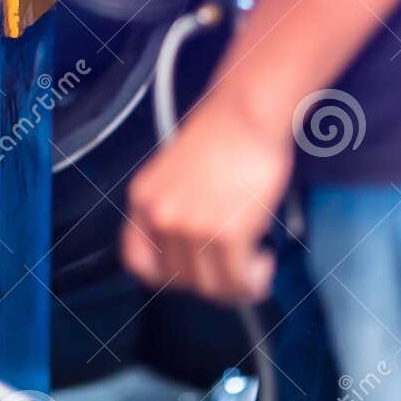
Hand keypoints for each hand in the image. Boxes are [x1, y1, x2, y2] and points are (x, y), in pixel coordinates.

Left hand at [121, 95, 292, 304]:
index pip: (136, 261)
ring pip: (210, 287)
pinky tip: (263, 263)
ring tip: (253, 270)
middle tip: (234, 272)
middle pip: (179, 280)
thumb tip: (193, 249)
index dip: (164, 277)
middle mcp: (160, 216)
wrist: (247, 113)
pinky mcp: (226, 234)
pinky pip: (238, 280)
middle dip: (210, 283)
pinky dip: (254, 281)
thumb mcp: (176, 171)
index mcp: (143, 199)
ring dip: (236, 286)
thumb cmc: (224, 135)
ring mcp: (190, 227)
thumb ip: (174, 207)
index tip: (189, 275)